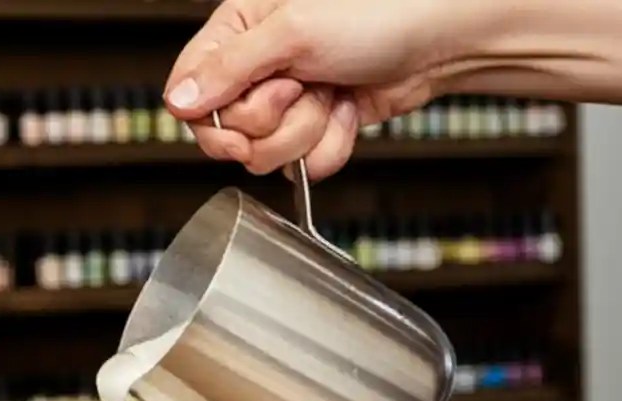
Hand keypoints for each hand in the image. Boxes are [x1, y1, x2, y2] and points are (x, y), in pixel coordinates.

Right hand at [165, 0, 461, 178]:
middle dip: (271, 122)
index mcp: (237, 28)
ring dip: (305, 132)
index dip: (209, 123)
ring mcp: (288, 100)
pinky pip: (302, 163)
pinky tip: (347, 111)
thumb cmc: (379, 11)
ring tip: (331, 95)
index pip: (189, 91)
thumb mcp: (292, 32)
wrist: (444, 38)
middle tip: (301, 89)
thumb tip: (176, 103)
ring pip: (265, 153)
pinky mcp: (316, 126)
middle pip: (227, 132)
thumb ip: (228, 69)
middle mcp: (257, 66)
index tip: (235, 134)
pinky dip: (329, 145)